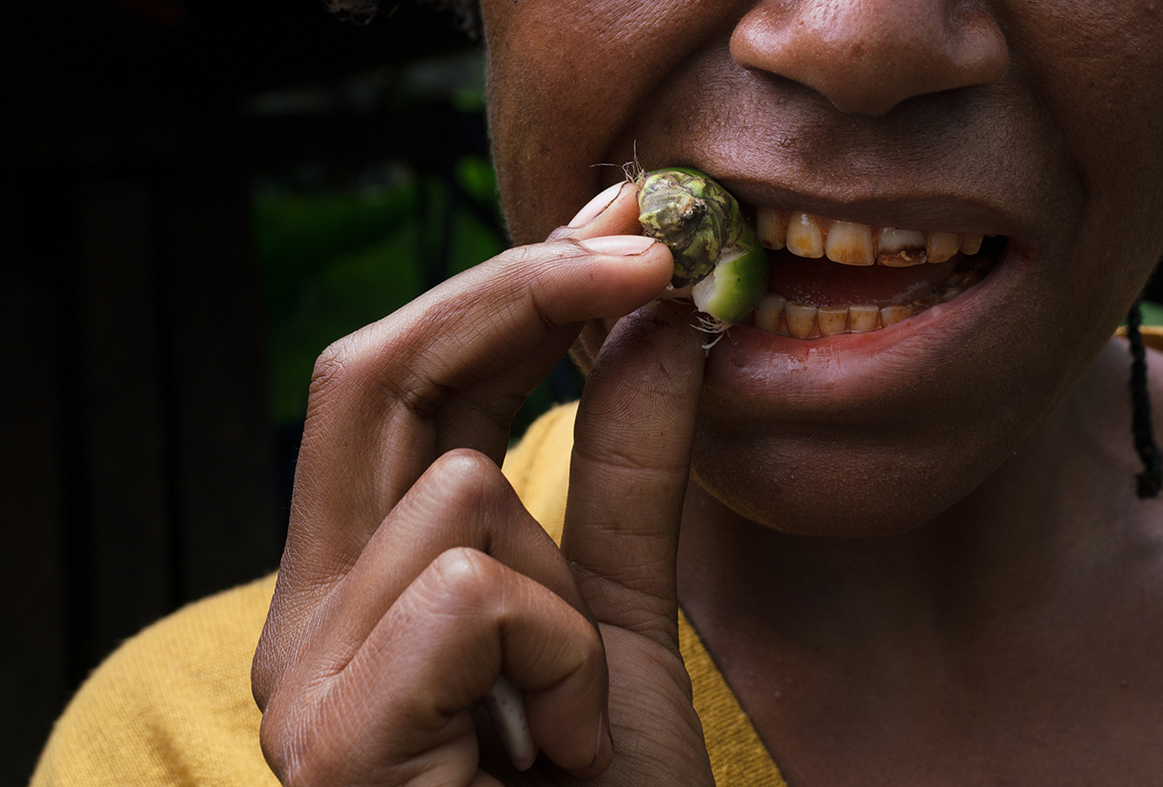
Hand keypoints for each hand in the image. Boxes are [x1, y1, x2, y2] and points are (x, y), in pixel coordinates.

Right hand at [252, 182, 715, 785]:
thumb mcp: (623, 612)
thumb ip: (627, 471)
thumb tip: (657, 320)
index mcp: (362, 575)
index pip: (395, 376)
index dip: (505, 282)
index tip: (623, 220)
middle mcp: (306, 612)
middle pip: (366, 371)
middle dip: (517, 296)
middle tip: (646, 255)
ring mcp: (306, 681)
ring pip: (452, 496)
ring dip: (571, 597)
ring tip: (579, 711)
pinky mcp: (336, 744)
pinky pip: (475, 597)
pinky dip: (562, 665)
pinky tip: (560, 752)